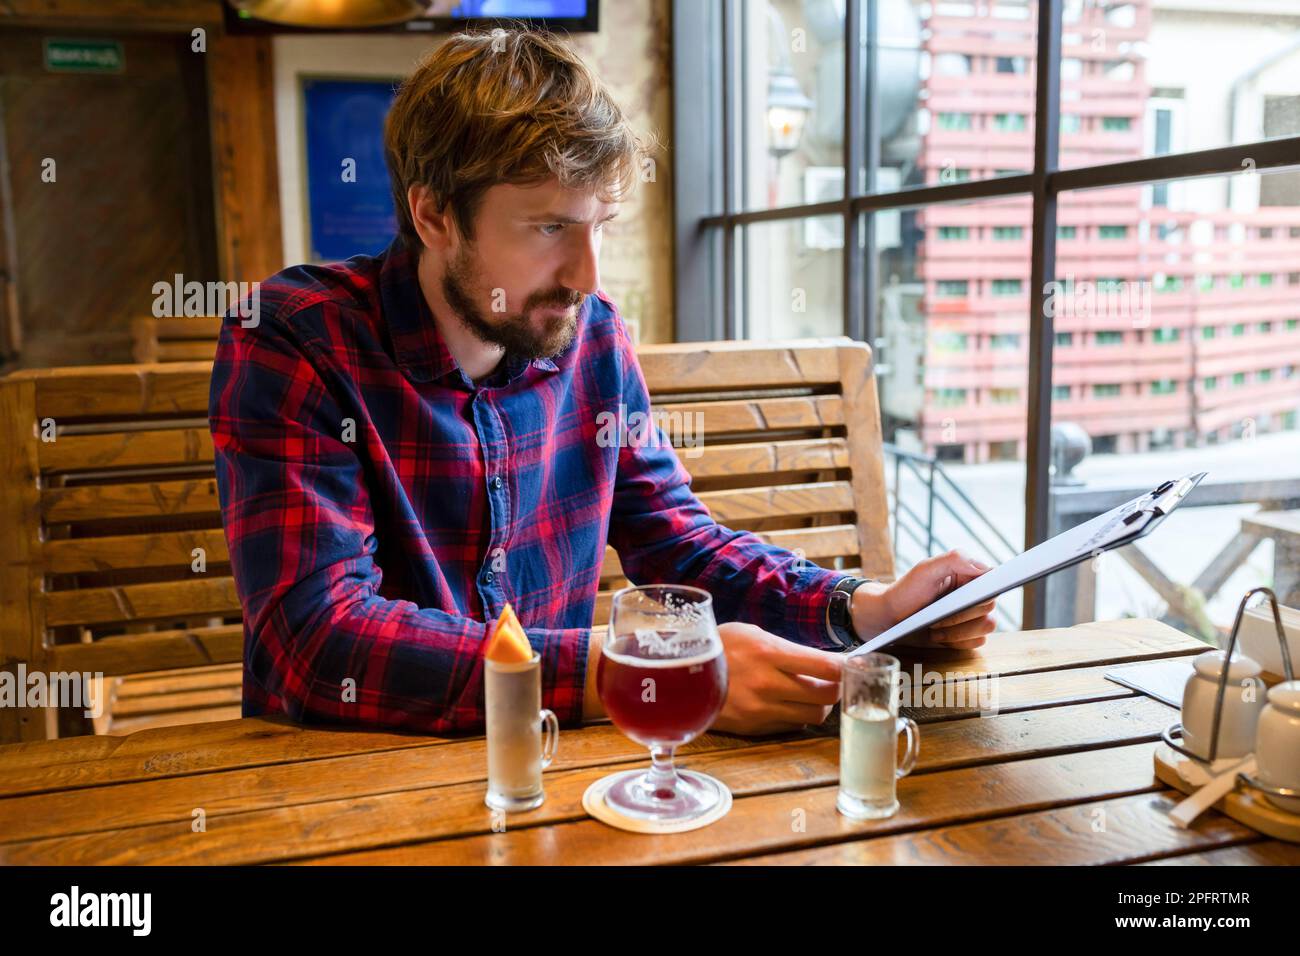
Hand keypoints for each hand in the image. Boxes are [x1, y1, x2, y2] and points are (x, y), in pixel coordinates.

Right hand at [710, 622, 842, 735]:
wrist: (679, 676)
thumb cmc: (719, 647)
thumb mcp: (752, 634)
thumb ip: (787, 649)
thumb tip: (824, 663)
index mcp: (768, 653)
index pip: (827, 666)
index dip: (846, 667)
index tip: (850, 664)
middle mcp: (767, 684)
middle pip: (827, 695)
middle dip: (836, 687)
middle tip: (832, 680)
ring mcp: (760, 709)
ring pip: (814, 715)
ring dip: (819, 704)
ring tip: (811, 693)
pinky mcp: (754, 727)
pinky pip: (792, 725)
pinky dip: (797, 715)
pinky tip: (788, 703)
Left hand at [852, 550, 996, 651]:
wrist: (891, 618)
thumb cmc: (907, 591)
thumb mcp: (925, 570)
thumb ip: (953, 560)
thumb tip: (983, 567)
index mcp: (968, 574)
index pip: (993, 579)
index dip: (989, 588)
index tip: (975, 597)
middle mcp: (975, 594)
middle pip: (989, 606)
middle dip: (961, 615)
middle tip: (936, 617)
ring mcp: (973, 615)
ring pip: (987, 626)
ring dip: (959, 631)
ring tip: (934, 629)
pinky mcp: (968, 634)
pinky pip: (978, 642)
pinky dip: (958, 642)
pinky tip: (939, 638)